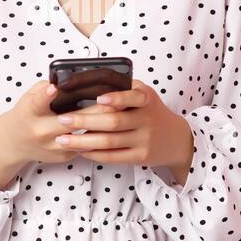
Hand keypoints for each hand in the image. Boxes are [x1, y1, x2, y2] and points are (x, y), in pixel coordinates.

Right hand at [0, 78, 121, 165]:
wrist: (15, 142)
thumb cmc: (27, 115)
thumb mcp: (29, 97)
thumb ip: (46, 88)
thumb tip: (70, 80)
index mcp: (30, 113)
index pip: (36, 103)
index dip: (45, 96)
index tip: (53, 88)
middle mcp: (40, 132)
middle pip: (68, 122)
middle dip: (91, 112)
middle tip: (111, 101)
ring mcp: (52, 146)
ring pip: (81, 137)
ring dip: (100, 126)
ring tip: (118, 114)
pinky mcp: (63, 156)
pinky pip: (84, 146)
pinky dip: (97, 136)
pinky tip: (112, 128)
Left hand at [52, 79, 194, 179]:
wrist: (176, 139)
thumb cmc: (151, 112)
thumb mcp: (144, 95)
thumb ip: (124, 89)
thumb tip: (89, 83)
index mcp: (146, 99)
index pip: (132, 97)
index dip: (116, 99)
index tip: (99, 99)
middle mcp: (147, 119)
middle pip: (113, 122)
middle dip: (85, 121)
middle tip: (63, 120)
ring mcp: (145, 140)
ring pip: (109, 142)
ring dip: (83, 141)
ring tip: (63, 138)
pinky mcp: (141, 156)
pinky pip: (114, 156)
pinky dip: (94, 154)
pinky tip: (80, 150)